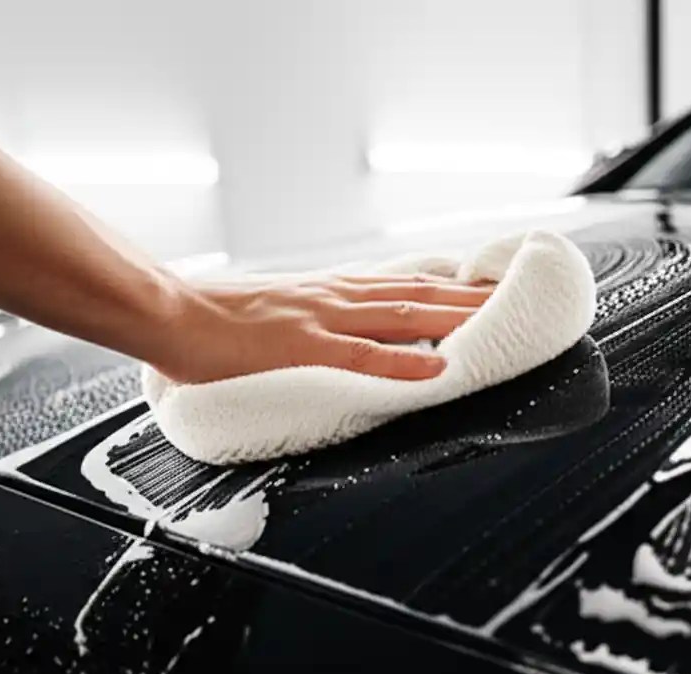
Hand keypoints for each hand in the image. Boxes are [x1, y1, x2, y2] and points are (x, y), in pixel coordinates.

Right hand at [151, 273, 493, 383]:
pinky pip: (362, 358)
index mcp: (334, 291)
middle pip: (421, 295)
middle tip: (519, 302)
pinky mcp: (302, 348)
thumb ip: (323, 318)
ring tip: (499, 325)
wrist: (171, 313)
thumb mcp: (283, 311)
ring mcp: (323, 321)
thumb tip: (358, 332)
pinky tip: (438, 370)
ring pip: (404, 318)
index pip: (408, 285)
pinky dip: (404, 364)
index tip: (492, 290)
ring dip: (456, 321)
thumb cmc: (219, 318)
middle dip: (473, 300)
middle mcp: (338, 297)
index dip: (454, 288)